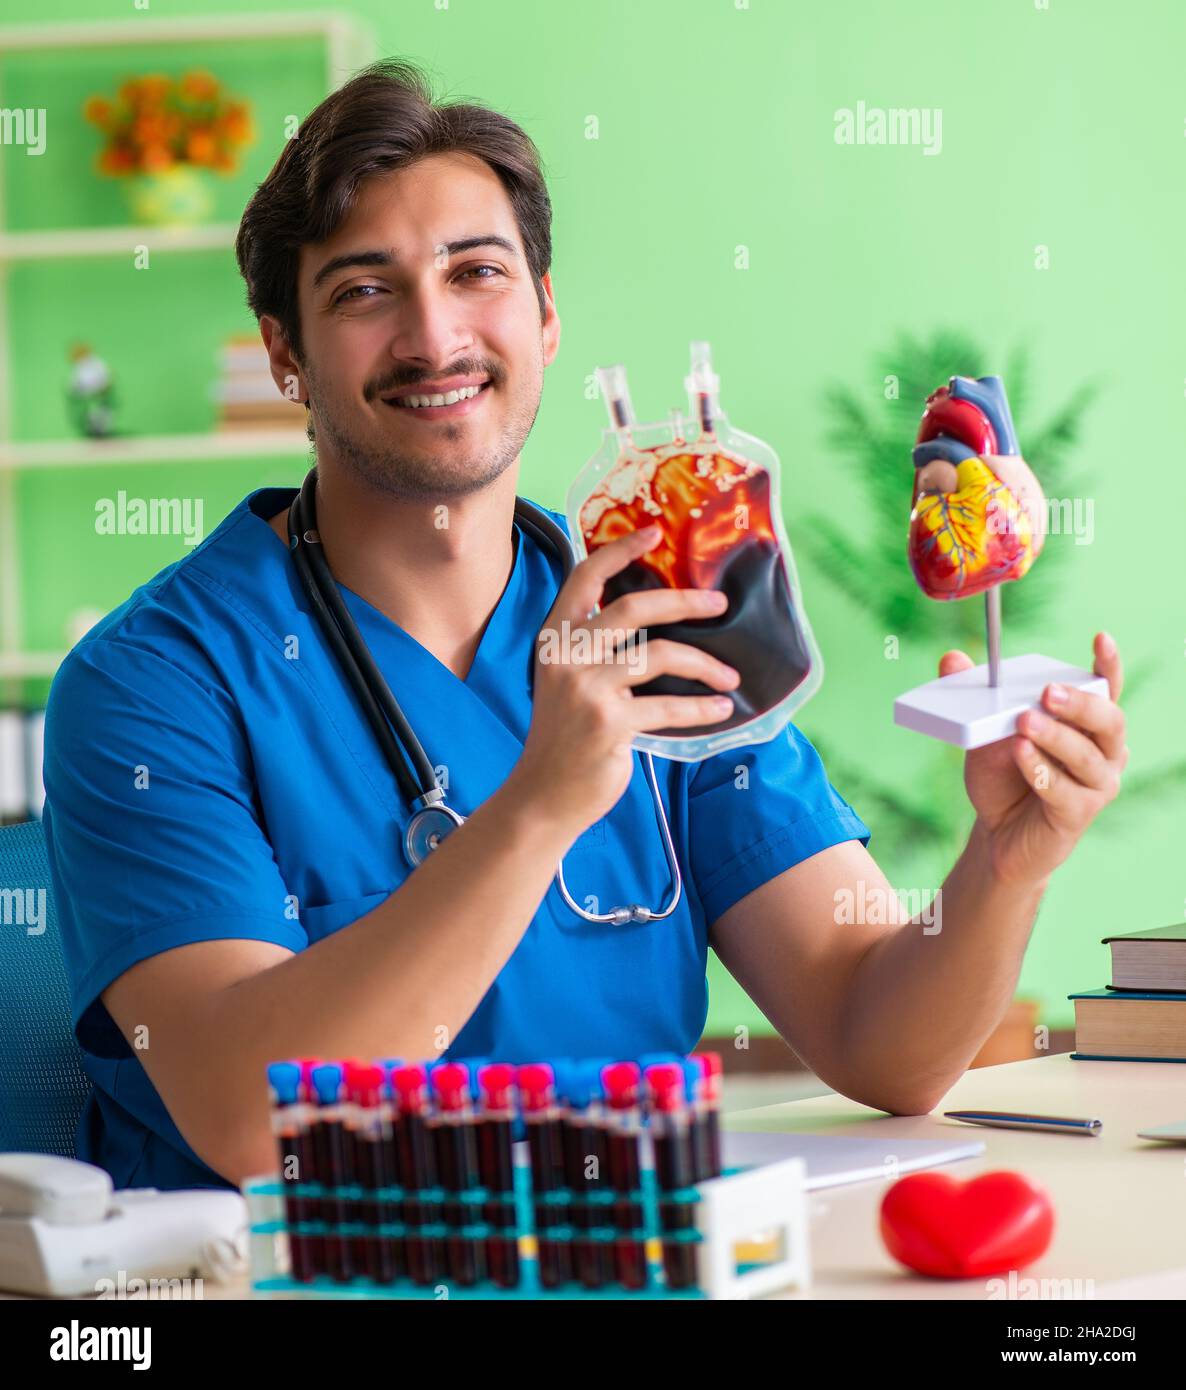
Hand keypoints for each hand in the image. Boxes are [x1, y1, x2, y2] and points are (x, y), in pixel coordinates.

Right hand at [512, 526, 740, 835]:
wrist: (543, 794)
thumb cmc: (565, 736)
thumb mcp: (567, 681)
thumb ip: (595, 649)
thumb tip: (656, 621)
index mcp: (555, 638)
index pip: (585, 579)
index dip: (620, 550)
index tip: (654, 532)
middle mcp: (567, 656)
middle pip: (633, 607)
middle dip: (684, 601)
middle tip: (720, 602)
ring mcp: (587, 688)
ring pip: (659, 654)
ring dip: (704, 664)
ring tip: (730, 676)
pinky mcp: (609, 722)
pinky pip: (667, 706)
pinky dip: (700, 708)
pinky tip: (720, 709)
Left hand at [941, 632, 1127, 886]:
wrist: (998, 834)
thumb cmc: (1004, 776)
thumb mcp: (984, 733)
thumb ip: (973, 698)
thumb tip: (951, 659)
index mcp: (1087, 723)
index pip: (1106, 689)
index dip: (1108, 665)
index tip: (1100, 639)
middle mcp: (1103, 751)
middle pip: (1108, 720)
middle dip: (1079, 703)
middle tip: (1046, 692)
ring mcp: (1096, 784)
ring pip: (1087, 755)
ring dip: (1056, 736)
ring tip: (1024, 723)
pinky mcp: (1078, 813)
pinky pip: (1064, 789)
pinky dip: (1041, 770)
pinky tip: (1021, 754)